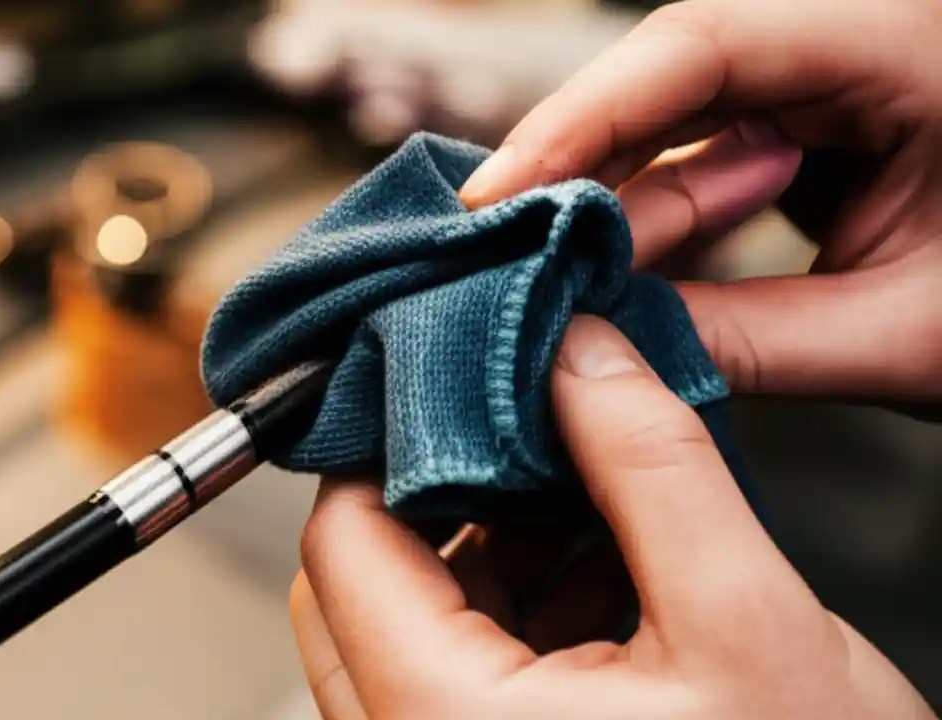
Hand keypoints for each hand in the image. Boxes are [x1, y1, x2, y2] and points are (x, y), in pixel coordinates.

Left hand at [289, 316, 934, 718]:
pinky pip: (456, 669)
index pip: (342, 542)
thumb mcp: (748, 624)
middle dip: (446, 494)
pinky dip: (515, 608)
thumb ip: (652, 469)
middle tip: (529, 435)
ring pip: (406, 623)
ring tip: (588, 501)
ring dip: (488, 549)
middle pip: (358, 581)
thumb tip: (578, 352)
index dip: (392, 446)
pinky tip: (604, 570)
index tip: (456, 385)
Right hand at [458, 0, 941, 408]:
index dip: (582, 116)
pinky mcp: (812, 130)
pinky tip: (611, 270)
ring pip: (677, 121)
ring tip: (541, 275)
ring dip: (612, 199)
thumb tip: (594, 348)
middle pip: (670, 76)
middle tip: (492, 248)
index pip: (704, 41)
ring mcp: (832, 83)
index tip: (497, 196)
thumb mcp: (910, 334)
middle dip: (578, 166)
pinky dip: (655, 215)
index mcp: (909, 37)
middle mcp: (858, 37)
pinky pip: (705, 156)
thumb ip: (748, 338)